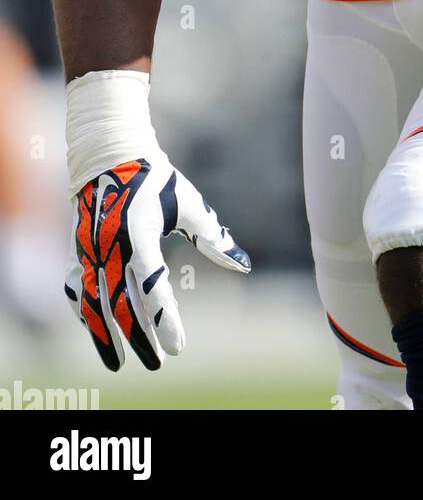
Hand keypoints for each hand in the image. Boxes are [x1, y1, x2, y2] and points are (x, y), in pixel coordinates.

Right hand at [65, 153, 249, 370]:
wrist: (110, 156)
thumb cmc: (157, 180)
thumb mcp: (190, 204)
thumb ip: (214, 237)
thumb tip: (245, 264)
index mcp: (139, 234)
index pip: (153, 286)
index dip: (164, 319)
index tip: (177, 347)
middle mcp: (110, 246)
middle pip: (122, 303)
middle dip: (139, 338)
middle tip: (156, 364)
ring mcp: (89, 250)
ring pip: (94, 303)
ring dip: (105, 335)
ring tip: (118, 364)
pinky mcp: (78, 250)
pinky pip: (78, 289)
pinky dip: (85, 313)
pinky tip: (96, 330)